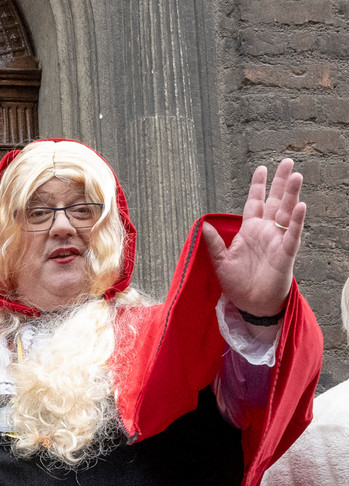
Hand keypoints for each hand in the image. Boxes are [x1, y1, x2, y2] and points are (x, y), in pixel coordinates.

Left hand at [202, 158, 305, 318]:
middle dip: (280, 182)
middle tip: (287, 162)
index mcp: (249, 231)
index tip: (261, 168)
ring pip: (286, 213)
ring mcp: (277, 240)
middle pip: (275, 201)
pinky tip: (301, 206)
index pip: (254, 203)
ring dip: (291, 195)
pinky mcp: (286, 253)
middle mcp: (265, 231)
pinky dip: (297, 221)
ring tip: (296, 176)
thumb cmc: (238, 284)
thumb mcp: (220, 262)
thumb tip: (203, 224)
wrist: (251, 304)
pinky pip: (293, 234)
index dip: (258, 186)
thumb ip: (214, 243)